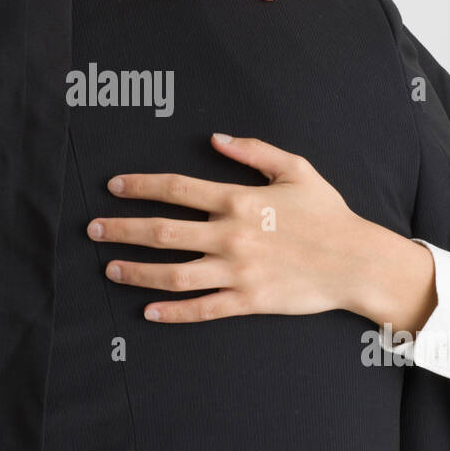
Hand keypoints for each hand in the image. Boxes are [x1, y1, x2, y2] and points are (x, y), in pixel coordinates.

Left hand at [86, 133, 362, 321]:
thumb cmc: (327, 213)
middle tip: (93, 229)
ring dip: (136, 271)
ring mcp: (237, 271)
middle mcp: (231, 235)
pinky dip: (172, 311)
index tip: (113, 187)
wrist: (356, 260)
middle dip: (122, 230)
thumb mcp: (295, 169)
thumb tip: (215, 138)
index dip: (140, 186)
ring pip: (173, 274)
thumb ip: (253, 151)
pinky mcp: (248, 301)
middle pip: (163, 232)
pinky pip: (202, 308)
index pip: (176, 189)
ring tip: (109, 268)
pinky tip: (147, 311)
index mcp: (238, 200)